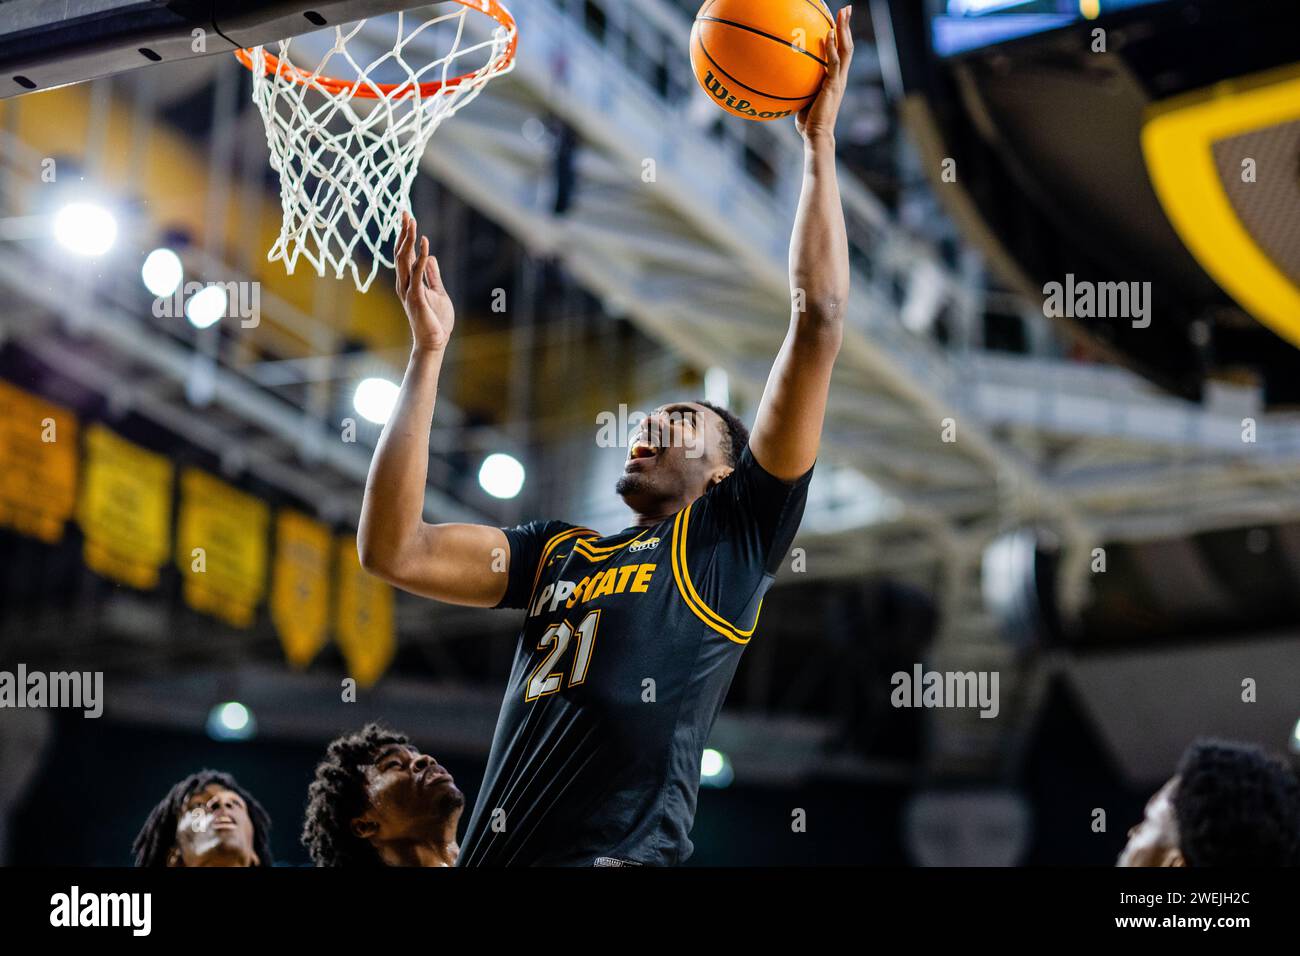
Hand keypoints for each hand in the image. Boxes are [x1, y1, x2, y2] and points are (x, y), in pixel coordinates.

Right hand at [394, 210, 454, 351]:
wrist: (435, 341)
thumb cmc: (436, 320)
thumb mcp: (438, 291)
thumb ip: (432, 275)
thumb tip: (432, 257)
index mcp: (409, 281)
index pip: (405, 254)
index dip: (406, 235)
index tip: (407, 217)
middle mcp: (405, 283)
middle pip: (401, 252)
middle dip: (403, 231)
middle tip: (404, 212)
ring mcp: (409, 290)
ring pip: (404, 260)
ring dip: (408, 240)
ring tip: (411, 222)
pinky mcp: (416, 297)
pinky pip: (417, 274)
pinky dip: (421, 258)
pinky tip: (426, 244)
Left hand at [796, 5, 854, 141]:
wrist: (816, 135)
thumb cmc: (808, 122)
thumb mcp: (803, 99)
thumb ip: (800, 86)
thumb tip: (784, 77)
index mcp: (835, 79)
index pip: (842, 52)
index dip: (842, 36)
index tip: (839, 21)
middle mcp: (841, 77)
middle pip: (848, 45)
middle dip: (847, 26)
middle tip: (847, 9)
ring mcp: (839, 80)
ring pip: (846, 49)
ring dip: (844, 29)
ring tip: (843, 13)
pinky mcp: (833, 85)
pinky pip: (834, 61)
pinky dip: (832, 46)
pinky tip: (828, 33)